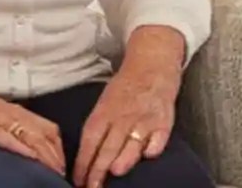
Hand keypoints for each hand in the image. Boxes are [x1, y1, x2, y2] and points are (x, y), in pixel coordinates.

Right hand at [0, 86, 65, 175]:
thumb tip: (11, 141)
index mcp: (6, 107)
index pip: (44, 125)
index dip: (57, 146)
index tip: (60, 164)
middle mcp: (5, 109)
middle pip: (44, 131)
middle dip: (57, 155)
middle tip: (61, 174)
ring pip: (31, 136)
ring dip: (46, 156)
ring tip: (54, 174)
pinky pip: (7, 137)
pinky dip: (23, 149)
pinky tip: (32, 160)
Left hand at [73, 62, 179, 187]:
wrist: (152, 65)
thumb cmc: (125, 88)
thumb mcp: (105, 102)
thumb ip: (99, 127)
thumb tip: (87, 157)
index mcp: (105, 111)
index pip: (90, 140)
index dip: (83, 162)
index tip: (78, 180)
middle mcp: (123, 116)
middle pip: (108, 147)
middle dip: (98, 171)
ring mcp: (144, 118)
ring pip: (132, 144)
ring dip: (123, 159)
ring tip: (115, 172)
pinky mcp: (164, 121)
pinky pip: (158, 138)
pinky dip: (153, 147)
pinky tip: (148, 155)